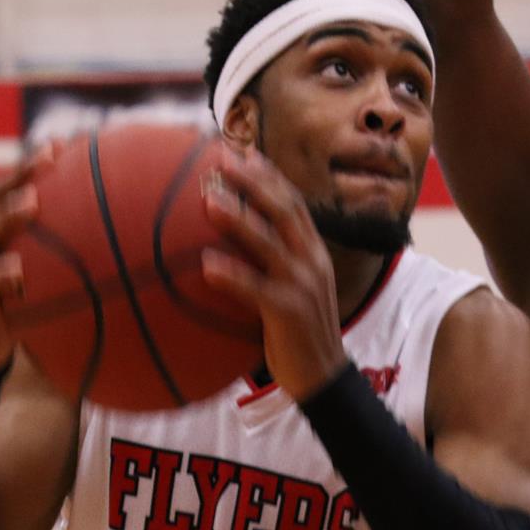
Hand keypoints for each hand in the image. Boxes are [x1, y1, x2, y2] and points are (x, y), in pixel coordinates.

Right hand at [0, 146, 52, 376]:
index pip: (14, 185)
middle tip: (47, 159)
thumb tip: (125, 238)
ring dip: (7, 214)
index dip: (33, 162)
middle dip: (20, 173)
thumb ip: (72, 253)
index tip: (62, 143)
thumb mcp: (48, 275)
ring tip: (31, 203)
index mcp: (2, 227)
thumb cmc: (24, 302)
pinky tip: (17, 272)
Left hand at [199, 147, 348, 401]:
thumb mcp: (290, 291)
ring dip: (238, 219)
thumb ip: (269, 266)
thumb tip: (228, 248)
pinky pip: (256, 288)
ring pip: (269, 242)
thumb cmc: (297, 334)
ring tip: (208, 200)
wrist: (324, 377)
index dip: (268, 176)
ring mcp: (302, 285)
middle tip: (221, 160)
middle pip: (283, 210)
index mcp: (313, 252)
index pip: (292, 204)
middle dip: (253, 181)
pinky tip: (206, 264)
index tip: (242, 152)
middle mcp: (311, 261)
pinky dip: (232, 274)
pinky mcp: (289, 311)